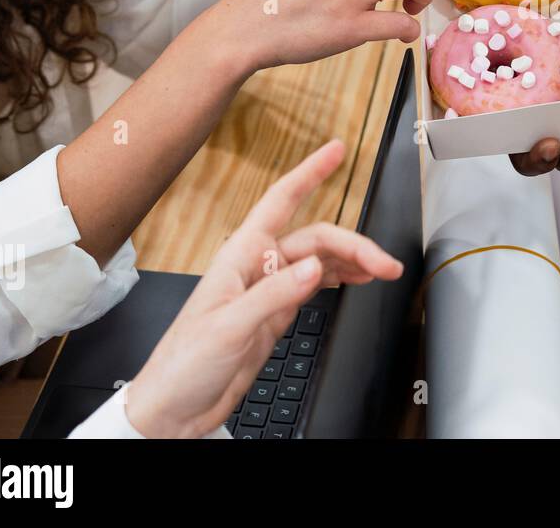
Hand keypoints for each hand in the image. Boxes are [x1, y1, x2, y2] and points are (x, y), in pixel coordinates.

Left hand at [124, 141, 403, 437]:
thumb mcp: (227, 327)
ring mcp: (269, 290)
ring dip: (352, 262)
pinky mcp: (276, 314)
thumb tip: (314, 267)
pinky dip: (341, 279)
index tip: (335, 151)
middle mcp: (257, 267)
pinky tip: (358, 280)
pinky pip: (316, 286)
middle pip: (316, 238)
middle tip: (385, 263)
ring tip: (382, 270)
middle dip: (354, 244)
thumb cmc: (182, 364)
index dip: (310, 173)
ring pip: (321, 261)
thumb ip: (274, 295)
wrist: (174, 408)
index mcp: (240, 256)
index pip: (280, 202)